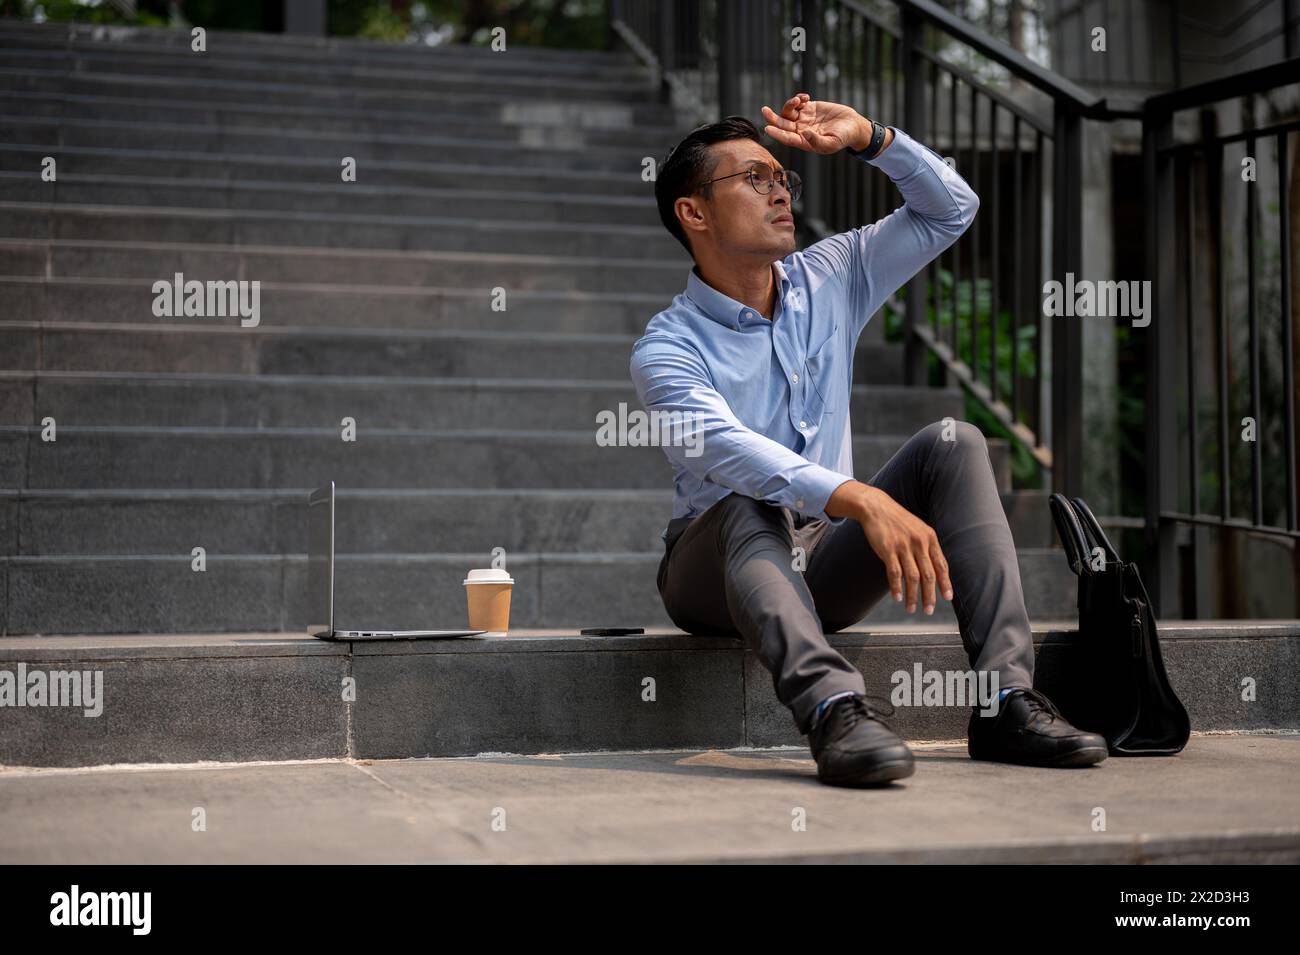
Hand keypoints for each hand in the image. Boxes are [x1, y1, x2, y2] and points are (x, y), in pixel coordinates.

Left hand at [760, 93, 869, 154]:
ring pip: (788, 111)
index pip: (786, 138)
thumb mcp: (831, 143)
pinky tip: (805, 97)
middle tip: (764, 110)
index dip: (777, 134)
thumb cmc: (843, 138)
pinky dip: (798, 98)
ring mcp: (804, 118)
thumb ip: (817, 141)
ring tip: (800, 100)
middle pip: (782, 124)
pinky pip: (798, 102)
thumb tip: (804, 133)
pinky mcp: (809, 108)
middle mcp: (800, 130)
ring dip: (790, 104)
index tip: (767, 128)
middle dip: (773, 117)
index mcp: (803, 142)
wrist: (852, 125)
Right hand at [854, 485, 952, 614]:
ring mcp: (903, 546)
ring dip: (913, 596)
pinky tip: (897, 597)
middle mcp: (919, 543)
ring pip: (912, 577)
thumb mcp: (918, 530)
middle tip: (929, 610)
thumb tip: (933, 570)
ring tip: (912, 608)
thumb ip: (926, 547)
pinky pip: (894, 573)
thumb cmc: (897, 521)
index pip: (941, 565)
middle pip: (928, 575)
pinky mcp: (888, 549)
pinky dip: (896, 587)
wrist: (877, 507)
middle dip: (930, 595)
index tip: (947, 597)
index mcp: (930, 538)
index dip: (945, 583)